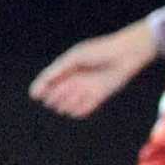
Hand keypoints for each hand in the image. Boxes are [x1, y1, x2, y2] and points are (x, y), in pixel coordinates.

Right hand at [29, 22, 157, 117]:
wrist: (127, 54)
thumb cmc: (100, 51)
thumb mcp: (74, 58)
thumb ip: (56, 72)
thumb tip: (37, 89)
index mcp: (64, 69)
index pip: (45, 85)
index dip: (40, 90)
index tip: (38, 93)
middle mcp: (72, 82)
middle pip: (53, 99)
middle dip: (56, 96)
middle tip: (66, 87)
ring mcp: (83, 91)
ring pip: (66, 107)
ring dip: (69, 102)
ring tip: (79, 90)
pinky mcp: (96, 99)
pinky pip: (81, 112)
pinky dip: (80, 108)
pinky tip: (87, 97)